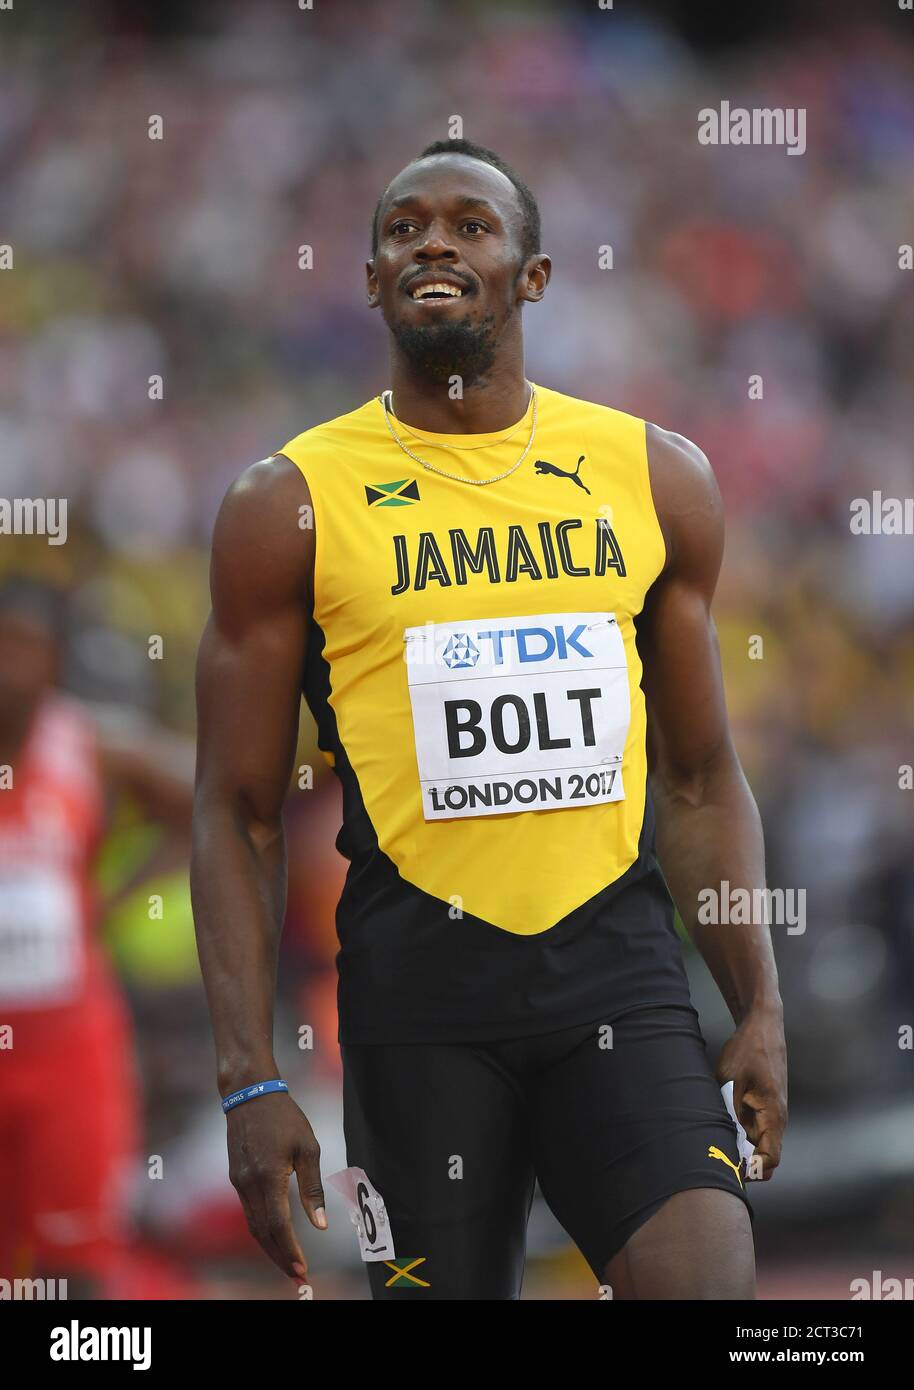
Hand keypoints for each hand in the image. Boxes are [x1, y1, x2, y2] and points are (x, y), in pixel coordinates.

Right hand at [226, 1092, 326, 1280]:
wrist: (249, 1094)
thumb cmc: (285, 1118)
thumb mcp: (307, 1148)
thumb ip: (312, 1189)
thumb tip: (320, 1225)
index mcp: (269, 1177)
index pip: (278, 1226)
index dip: (290, 1251)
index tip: (303, 1270)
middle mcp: (249, 1184)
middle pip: (262, 1233)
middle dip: (280, 1258)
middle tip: (298, 1277)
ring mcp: (239, 1182)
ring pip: (253, 1226)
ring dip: (270, 1248)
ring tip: (289, 1263)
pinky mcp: (236, 1178)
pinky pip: (249, 1212)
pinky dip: (262, 1230)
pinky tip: (276, 1236)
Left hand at [716, 1003, 787, 1180]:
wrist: (762, 1025)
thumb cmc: (748, 1050)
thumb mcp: (731, 1079)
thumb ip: (729, 1111)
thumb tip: (723, 1140)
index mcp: (774, 1115)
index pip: (770, 1159)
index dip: (751, 1170)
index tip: (728, 1167)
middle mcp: (777, 1118)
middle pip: (764, 1156)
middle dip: (743, 1162)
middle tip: (716, 1157)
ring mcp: (771, 1112)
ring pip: (758, 1142)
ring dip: (740, 1147)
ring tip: (714, 1141)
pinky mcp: (764, 1104)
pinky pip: (754, 1127)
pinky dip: (740, 1132)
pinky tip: (720, 1124)